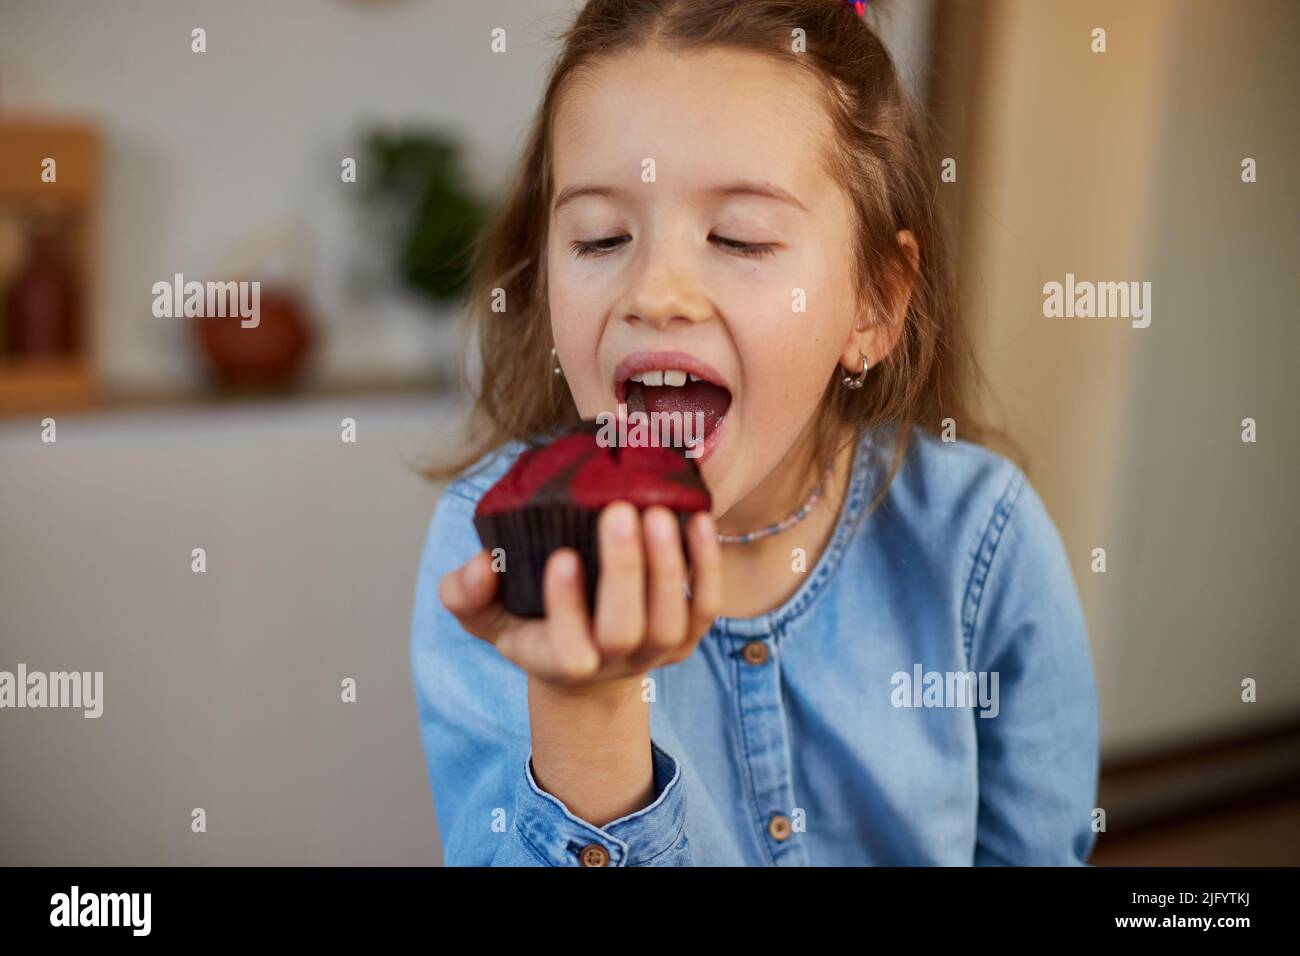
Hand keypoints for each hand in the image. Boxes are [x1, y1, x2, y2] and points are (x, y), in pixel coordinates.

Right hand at [439, 503, 721, 691]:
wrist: (586, 664)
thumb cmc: (531, 626)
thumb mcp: (487, 616)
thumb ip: (466, 594)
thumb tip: (479, 565)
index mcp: (560, 660)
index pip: (568, 649)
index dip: (566, 608)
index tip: (562, 558)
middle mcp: (612, 663)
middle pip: (625, 630)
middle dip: (624, 571)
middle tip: (619, 511)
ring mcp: (655, 652)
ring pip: (669, 618)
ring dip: (667, 564)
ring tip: (657, 511)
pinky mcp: (688, 635)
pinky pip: (705, 605)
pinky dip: (705, 566)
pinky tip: (698, 521)